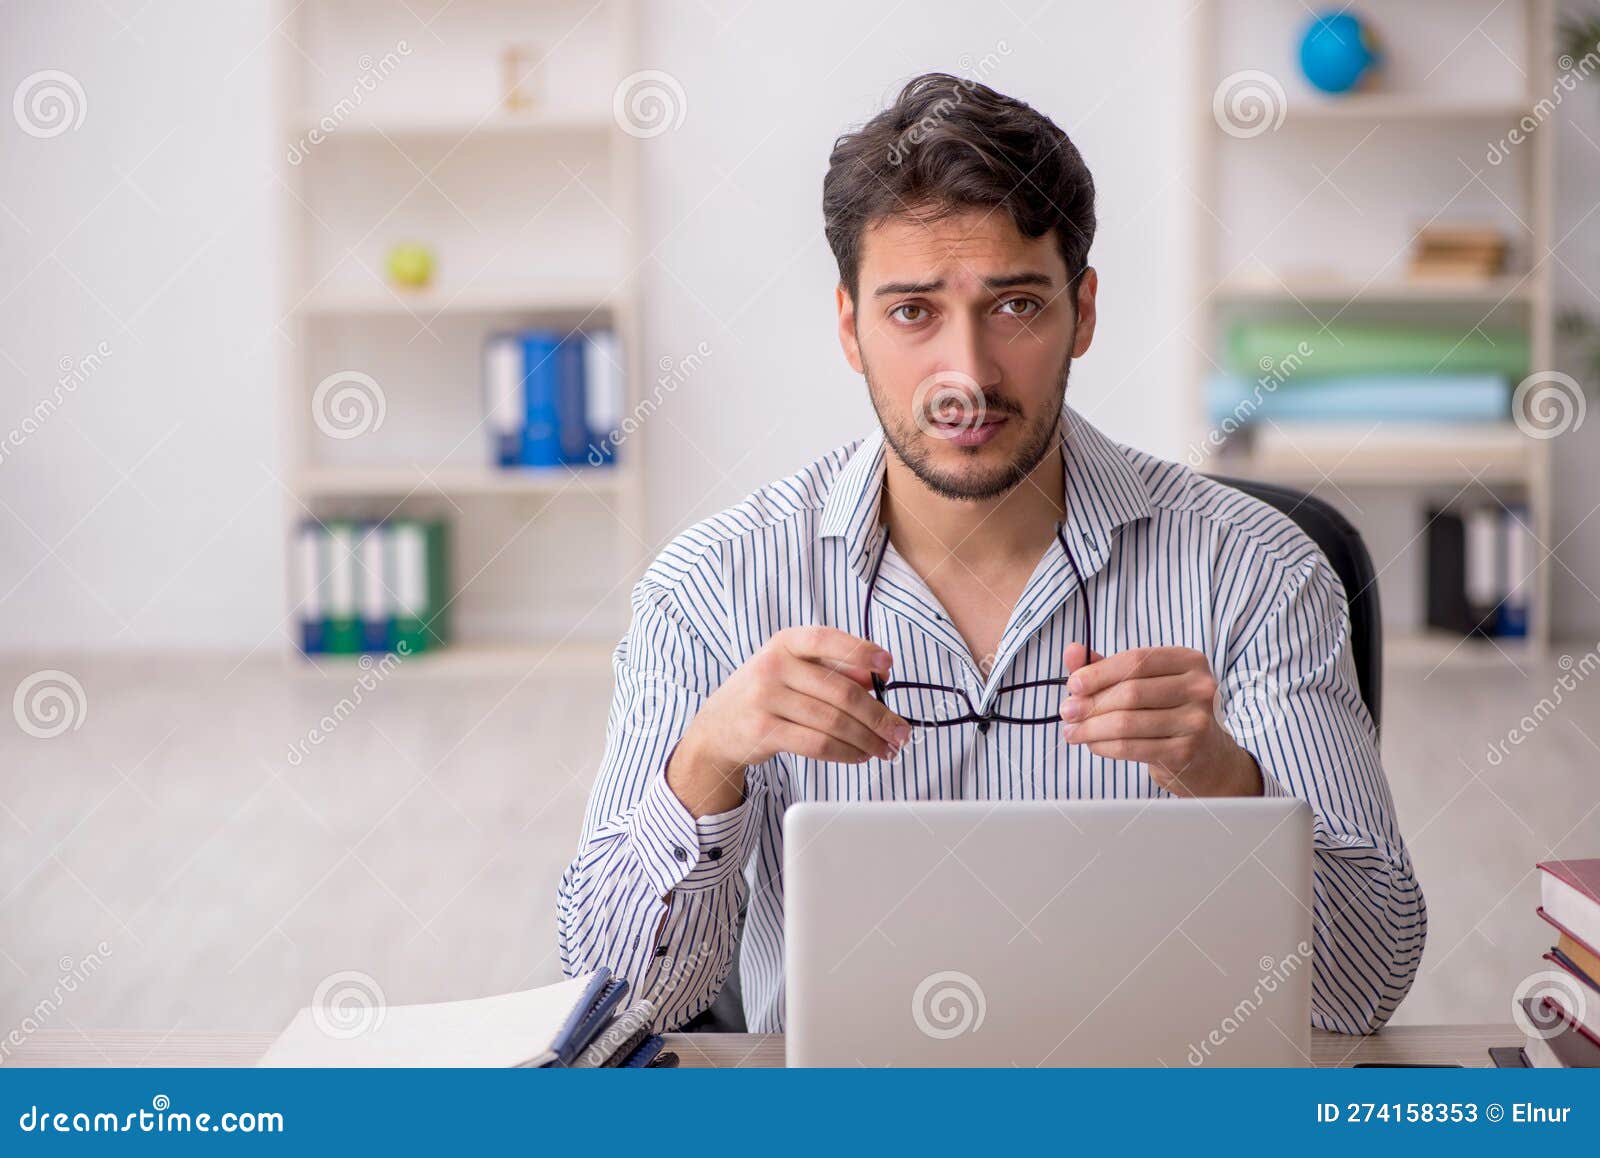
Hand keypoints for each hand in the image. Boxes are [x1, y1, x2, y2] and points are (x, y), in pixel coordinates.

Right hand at [668, 626, 912, 816]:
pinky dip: (846, 752)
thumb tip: (877, 676)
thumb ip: (833, 670)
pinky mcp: (764, 731)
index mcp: (784, 643)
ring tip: (885, 749)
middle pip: (841, 691)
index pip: (827, 640)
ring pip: (833, 722)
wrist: (716, 729)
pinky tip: (860, 755)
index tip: (888, 665)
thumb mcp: (793, 672)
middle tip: (901, 730)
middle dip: (879, 714)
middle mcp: (773, 666)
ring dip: (867, 739)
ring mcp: (765, 699)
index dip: (861, 651)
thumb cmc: (764, 696)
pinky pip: (817, 744)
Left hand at [1059, 644, 1262, 797]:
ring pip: (1127, 723)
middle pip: (1130, 692)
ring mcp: (1195, 721)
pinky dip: (1104, 746)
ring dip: (1091, 728)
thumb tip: (1072, 651)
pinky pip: (1132, 748)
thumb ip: (1107, 666)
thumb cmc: (1168, 710)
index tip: (1072, 684)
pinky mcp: (1186, 752)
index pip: (1136, 660)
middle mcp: (1198, 688)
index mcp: (1188, 661)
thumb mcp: (1143, 681)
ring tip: (1072, 732)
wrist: (1206, 756)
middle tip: (1066, 712)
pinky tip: (1092, 745)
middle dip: (1090, 703)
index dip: (1099, 672)